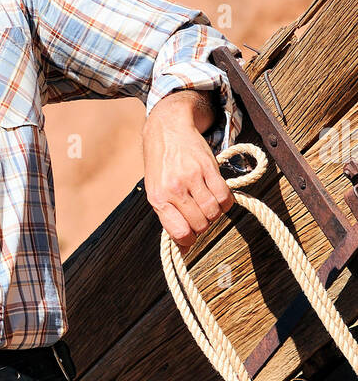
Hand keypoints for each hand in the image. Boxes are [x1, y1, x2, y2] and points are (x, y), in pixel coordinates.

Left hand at [143, 95, 234, 248]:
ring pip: (214, 212)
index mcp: (158, 198)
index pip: (179, 232)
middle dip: (203, 227)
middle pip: (200, 224)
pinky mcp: (208, 168)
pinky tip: (218, 198)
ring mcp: (192, 178)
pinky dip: (225, 203)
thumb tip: (184, 250)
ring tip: (208, 206)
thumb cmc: (161, 165)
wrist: (167, 130)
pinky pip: (224, 196)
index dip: (189, 240)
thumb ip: (169, 218)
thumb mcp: (156, 191)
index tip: (191, 236)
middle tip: (200, 217)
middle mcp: (174, 189)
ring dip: (215, 215)